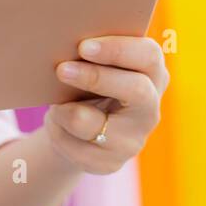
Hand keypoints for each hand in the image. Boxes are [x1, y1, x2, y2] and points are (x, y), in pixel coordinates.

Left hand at [45, 35, 167, 174]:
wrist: (73, 130)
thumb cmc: (84, 85)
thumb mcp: (91, 67)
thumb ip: (91, 55)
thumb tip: (64, 43)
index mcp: (151, 74)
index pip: (149, 56)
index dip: (118, 49)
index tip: (84, 46)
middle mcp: (150, 108)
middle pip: (136, 90)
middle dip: (95, 77)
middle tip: (61, 69)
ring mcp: (134, 139)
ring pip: (93, 123)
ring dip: (66, 110)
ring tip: (54, 104)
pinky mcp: (111, 163)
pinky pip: (76, 147)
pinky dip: (59, 132)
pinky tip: (57, 124)